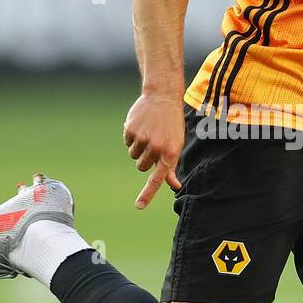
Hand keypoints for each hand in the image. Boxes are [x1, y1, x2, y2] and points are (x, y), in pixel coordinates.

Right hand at [123, 93, 183, 208]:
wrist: (163, 97)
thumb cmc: (172, 124)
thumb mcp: (176, 144)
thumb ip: (171, 166)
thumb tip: (174, 185)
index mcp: (169, 153)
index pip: (157, 178)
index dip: (148, 194)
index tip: (139, 206)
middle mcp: (156, 147)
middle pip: (141, 166)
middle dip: (145, 158)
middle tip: (153, 142)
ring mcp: (142, 138)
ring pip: (133, 155)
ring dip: (138, 146)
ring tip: (148, 131)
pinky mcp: (131, 130)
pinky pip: (127, 141)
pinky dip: (131, 135)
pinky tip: (141, 124)